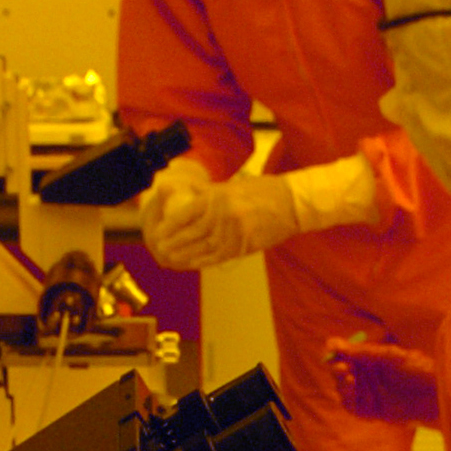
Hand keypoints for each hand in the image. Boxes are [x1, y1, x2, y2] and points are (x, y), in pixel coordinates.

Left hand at [142, 172, 300, 269]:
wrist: (293, 203)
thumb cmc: (263, 192)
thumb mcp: (233, 186)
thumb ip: (209, 195)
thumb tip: (186, 198)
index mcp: (219, 195)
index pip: (187, 212)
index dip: (171, 225)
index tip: (158, 232)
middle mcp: (224, 213)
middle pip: (193, 232)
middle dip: (174, 242)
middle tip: (159, 249)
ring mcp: (235, 231)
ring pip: (204, 246)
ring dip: (184, 254)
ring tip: (170, 258)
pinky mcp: (245, 245)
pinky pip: (219, 256)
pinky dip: (202, 261)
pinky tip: (190, 264)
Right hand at [327, 338, 438, 425]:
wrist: (439, 396)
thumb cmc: (419, 370)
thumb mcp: (390, 356)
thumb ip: (363, 352)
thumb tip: (333, 343)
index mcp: (371, 358)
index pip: (345, 355)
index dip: (336, 353)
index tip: (331, 349)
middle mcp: (368, 376)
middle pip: (341, 373)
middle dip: (337, 369)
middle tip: (342, 367)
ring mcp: (370, 394)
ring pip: (344, 391)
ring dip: (341, 385)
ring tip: (350, 378)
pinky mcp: (373, 412)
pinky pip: (353, 408)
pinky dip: (348, 401)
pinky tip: (351, 392)